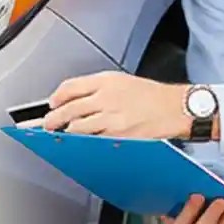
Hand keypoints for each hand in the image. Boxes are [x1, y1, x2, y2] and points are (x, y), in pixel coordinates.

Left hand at [42, 71, 191, 138]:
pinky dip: (84, 141)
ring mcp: (111, 117)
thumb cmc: (152, 96)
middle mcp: (106, 97)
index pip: (70, 87)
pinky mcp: (118, 135)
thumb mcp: (122, 81)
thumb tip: (75, 99)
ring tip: (64, 133)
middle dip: (54, 118)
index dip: (57, 97)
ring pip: (77, 127)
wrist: (174, 108)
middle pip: (69, 109)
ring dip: (67, 132)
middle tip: (49, 123)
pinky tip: (82, 142)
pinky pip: (93, 140)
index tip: (53, 103)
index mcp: (106, 81)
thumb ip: (98, 88)